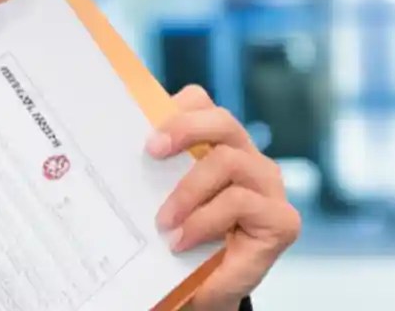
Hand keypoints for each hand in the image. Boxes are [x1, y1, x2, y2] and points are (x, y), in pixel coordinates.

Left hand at [149, 86, 300, 310]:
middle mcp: (248, 157)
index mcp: (217, 144)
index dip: (175, 109)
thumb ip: (153, 171)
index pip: (201, 103)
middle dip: (184, 129)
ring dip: (188, 191)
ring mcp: (268, 186)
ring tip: (164, 221)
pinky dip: (205, 220)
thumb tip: (113, 145)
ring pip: (229, 161)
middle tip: (151, 152)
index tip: (145, 133)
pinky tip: (182, 240)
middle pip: (222, 121)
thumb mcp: (161, 199)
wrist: (203, 291)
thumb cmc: (180, 238)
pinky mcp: (281, 219)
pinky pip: (240, 201)